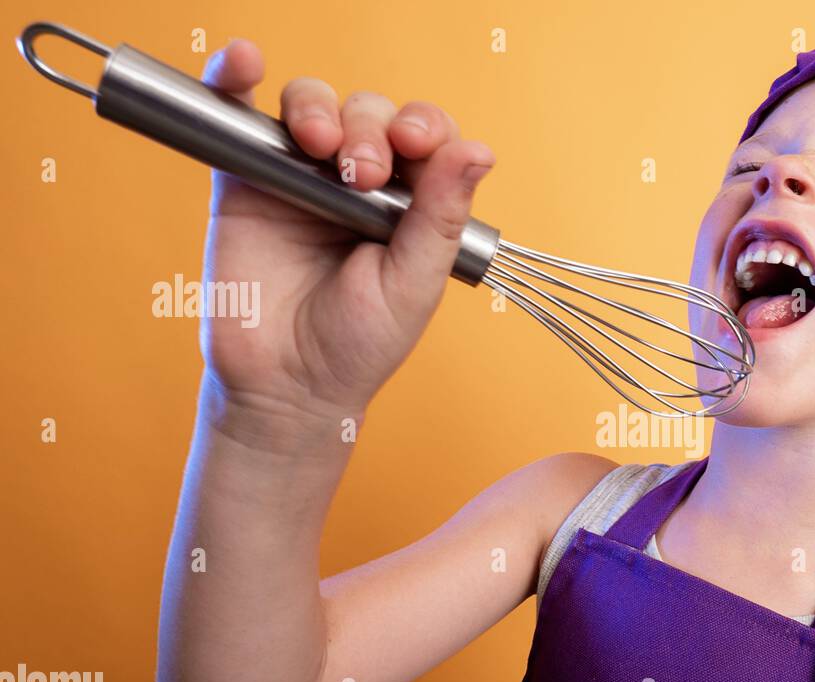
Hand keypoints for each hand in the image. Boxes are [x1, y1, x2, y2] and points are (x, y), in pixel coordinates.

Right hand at [197, 38, 495, 431]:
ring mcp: (302, 175)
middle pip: (370, 113)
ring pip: (313, 104)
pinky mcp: (245, 177)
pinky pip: (239, 113)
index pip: (425, 137)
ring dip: (319, 108)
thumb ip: (440, 215)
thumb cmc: (358, 344)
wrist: (286, 386)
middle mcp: (359, 181)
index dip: (424, 126)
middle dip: (370, 128)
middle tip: (362, 173)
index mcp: (411, 202)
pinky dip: (237, 77)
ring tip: (319, 144)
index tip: (416, 142)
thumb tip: (479, 149)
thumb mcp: (413, 283)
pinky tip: (245, 63)